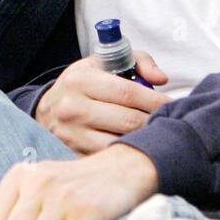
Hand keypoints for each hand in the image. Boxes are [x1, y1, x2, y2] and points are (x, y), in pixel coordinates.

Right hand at [35, 53, 170, 153]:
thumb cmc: (84, 84)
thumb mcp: (104, 63)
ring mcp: (71, 134)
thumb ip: (138, 62)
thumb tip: (161, 80)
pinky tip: (136, 147)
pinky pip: (110, 157)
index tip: (172, 104)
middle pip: (128, 120)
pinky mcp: (73, 154)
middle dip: (154, 122)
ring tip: (154, 134)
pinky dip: (127, 152)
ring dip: (143, 140)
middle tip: (169, 121)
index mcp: (81, 80)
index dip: (155, 100)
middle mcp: (72, 107)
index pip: (128, 92)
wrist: (46, 110)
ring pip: (121, 142)